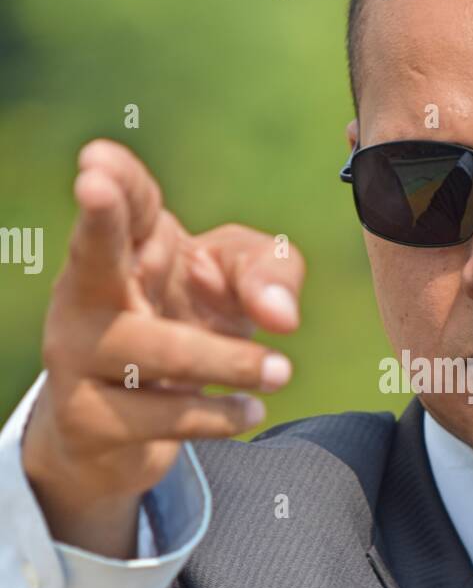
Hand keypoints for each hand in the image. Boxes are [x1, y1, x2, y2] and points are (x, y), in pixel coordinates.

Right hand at [23, 139, 304, 554]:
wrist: (131, 428)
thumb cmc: (187, 325)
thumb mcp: (236, 287)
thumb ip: (270, 273)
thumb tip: (282, 315)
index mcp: (129, 245)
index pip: (125, 203)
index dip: (117, 180)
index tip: (98, 159)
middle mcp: (86, 292)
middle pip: (94, 254)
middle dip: (98, 222)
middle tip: (94, 185)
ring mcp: (76, 354)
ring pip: (157, 351)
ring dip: (229, 362)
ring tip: (280, 371)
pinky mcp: (85, 419)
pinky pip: (162, 416)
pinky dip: (220, 415)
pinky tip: (250, 412)